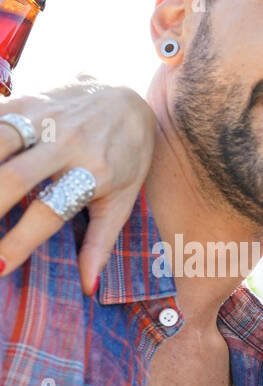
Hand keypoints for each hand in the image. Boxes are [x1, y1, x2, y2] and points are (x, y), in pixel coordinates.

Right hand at [0, 76, 155, 294]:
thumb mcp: (123, 200)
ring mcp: (43, 118)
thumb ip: (101, 243)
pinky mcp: (25, 100)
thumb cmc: (126, 158)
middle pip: (13, 177)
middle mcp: (67, 144)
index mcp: (93, 173)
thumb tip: (87, 286)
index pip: (48, 213)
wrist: (126, 99)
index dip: (20, 242)